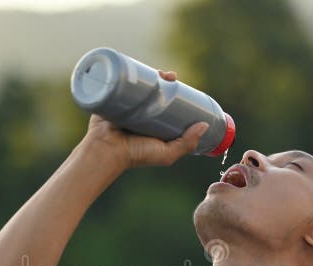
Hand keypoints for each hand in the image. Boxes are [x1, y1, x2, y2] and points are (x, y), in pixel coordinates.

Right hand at [81, 70, 209, 170]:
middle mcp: (139, 112)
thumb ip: (186, 144)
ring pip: (139, 84)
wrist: (106, 151)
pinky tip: (139, 64)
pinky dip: (128, 71)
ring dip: (150, 72)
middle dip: (164, 79)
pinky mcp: (112, 97)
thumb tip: (205, 125)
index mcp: (152, 123)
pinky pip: (120, 81)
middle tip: (171, 77)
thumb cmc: (136, 155)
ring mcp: (125, 104)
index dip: (176, 93)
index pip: (166, 103)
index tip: (184, 87)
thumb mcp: (166, 154)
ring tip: (160, 72)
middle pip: (154, 90)